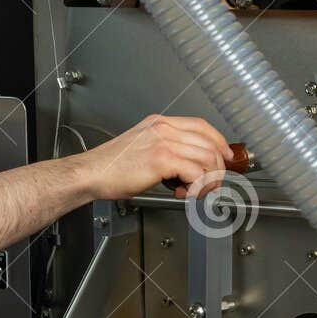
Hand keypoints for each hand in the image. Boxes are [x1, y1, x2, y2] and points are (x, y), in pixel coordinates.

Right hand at [69, 114, 233, 201]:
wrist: (91, 173)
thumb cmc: (111, 167)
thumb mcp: (142, 149)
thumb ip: (166, 151)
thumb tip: (189, 167)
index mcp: (159, 123)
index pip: (201, 125)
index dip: (219, 142)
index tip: (225, 157)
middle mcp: (164, 129)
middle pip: (209, 143)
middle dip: (217, 167)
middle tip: (210, 184)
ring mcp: (163, 142)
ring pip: (206, 158)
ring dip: (208, 180)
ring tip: (195, 192)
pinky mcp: (161, 159)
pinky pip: (195, 173)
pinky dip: (196, 187)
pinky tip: (183, 194)